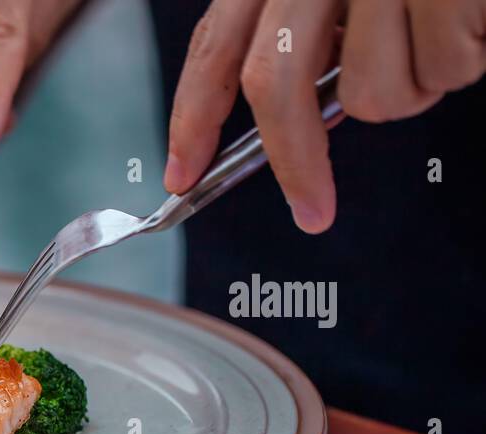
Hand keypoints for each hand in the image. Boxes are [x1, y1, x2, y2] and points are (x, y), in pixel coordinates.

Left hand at [164, 0, 485, 233]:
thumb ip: (308, 39)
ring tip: (435, 39)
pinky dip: (458, 64)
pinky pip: (440, 71)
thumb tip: (296, 127)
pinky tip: (468, 21)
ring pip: (371, 94)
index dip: (192, 118)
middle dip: (294, 162)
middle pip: (275, 85)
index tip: (182, 174)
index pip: (216, 47)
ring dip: (410, 92)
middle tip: (311, 208)